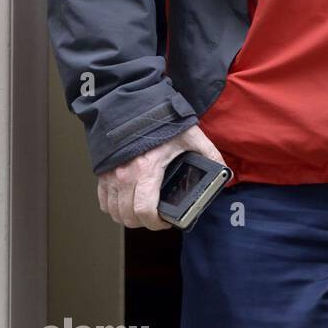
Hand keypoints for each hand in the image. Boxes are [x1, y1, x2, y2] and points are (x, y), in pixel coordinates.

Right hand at [95, 123, 226, 229]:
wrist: (134, 104)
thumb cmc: (160, 119)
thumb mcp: (190, 135)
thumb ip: (209, 154)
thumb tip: (224, 173)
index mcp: (147, 169)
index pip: (144, 211)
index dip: (155, 223)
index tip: (166, 221)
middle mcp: (124, 175)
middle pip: (128, 216)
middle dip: (144, 222)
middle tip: (157, 217)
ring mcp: (111, 175)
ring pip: (113, 212)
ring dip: (127, 217)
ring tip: (143, 212)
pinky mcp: (103, 172)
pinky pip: (103, 202)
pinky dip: (113, 208)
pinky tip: (127, 203)